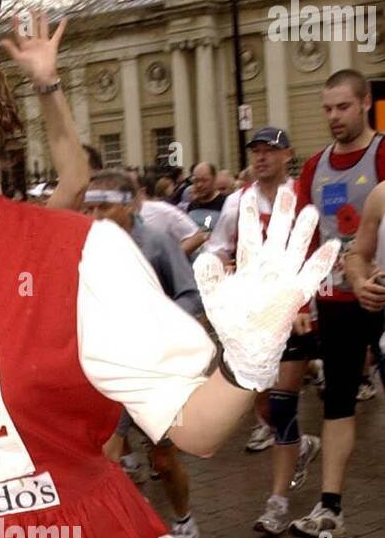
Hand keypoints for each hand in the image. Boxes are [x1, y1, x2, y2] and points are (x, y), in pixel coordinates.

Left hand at [0, 9, 66, 86]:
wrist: (43, 76)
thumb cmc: (30, 69)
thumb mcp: (19, 58)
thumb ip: (11, 49)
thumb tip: (1, 41)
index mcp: (25, 47)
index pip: (20, 33)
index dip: (17, 24)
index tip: (15, 14)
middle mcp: (34, 44)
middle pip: (32, 28)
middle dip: (31, 19)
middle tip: (31, 8)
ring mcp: (43, 44)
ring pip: (42, 29)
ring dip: (42, 20)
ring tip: (42, 11)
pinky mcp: (52, 46)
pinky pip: (57, 34)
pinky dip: (61, 27)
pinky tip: (64, 19)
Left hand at [194, 186, 339, 390]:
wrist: (245, 349)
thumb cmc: (230, 323)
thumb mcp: (214, 299)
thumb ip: (209, 277)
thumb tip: (205, 256)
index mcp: (249, 267)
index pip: (249, 236)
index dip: (249, 216)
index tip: (247, 193)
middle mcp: (268, 268)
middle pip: (276, 235)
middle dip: (281, 213)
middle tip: (286, 188)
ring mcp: (283, 279)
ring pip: (295, 249)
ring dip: (302, 231)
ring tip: (310, 210)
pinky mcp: (295, 294)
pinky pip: (311, 275)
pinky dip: (320, 262)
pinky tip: (330, 245)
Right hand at [354, 274, 384, 311]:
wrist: (357, 286)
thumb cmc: (368, 282)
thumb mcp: (372, 277)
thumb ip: (379, 275)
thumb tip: (384, 274)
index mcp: (365, 286)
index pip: (376, 289)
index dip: (384, 290)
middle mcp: (363, 294)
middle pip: (376, 298)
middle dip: (384, 298)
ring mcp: (362, 300)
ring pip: (374, 304)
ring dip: (382, 304)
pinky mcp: (362, 305)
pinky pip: (371, 309)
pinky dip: (378, 308)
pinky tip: (382, 306)